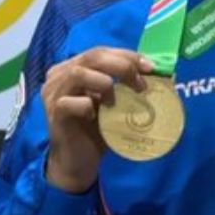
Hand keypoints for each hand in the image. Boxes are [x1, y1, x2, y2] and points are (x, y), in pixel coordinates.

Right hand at [41, 47, 152, 192]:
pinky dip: (87, 105)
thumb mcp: (112, 103)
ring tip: (116, 101)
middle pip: (91, 57)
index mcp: (72, 67)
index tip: (150, 67)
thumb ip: (124, 85)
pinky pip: (70, 102)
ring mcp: (53, 93)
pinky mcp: (54, 113)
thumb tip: (160, 74)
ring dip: (105, 83)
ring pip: (78, 73)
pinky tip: (95, 117)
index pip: (100, 51)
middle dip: (122, 66)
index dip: (126, 55)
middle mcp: (59, 75)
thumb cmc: (96, 130)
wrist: (77, 163)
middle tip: (141, 84)